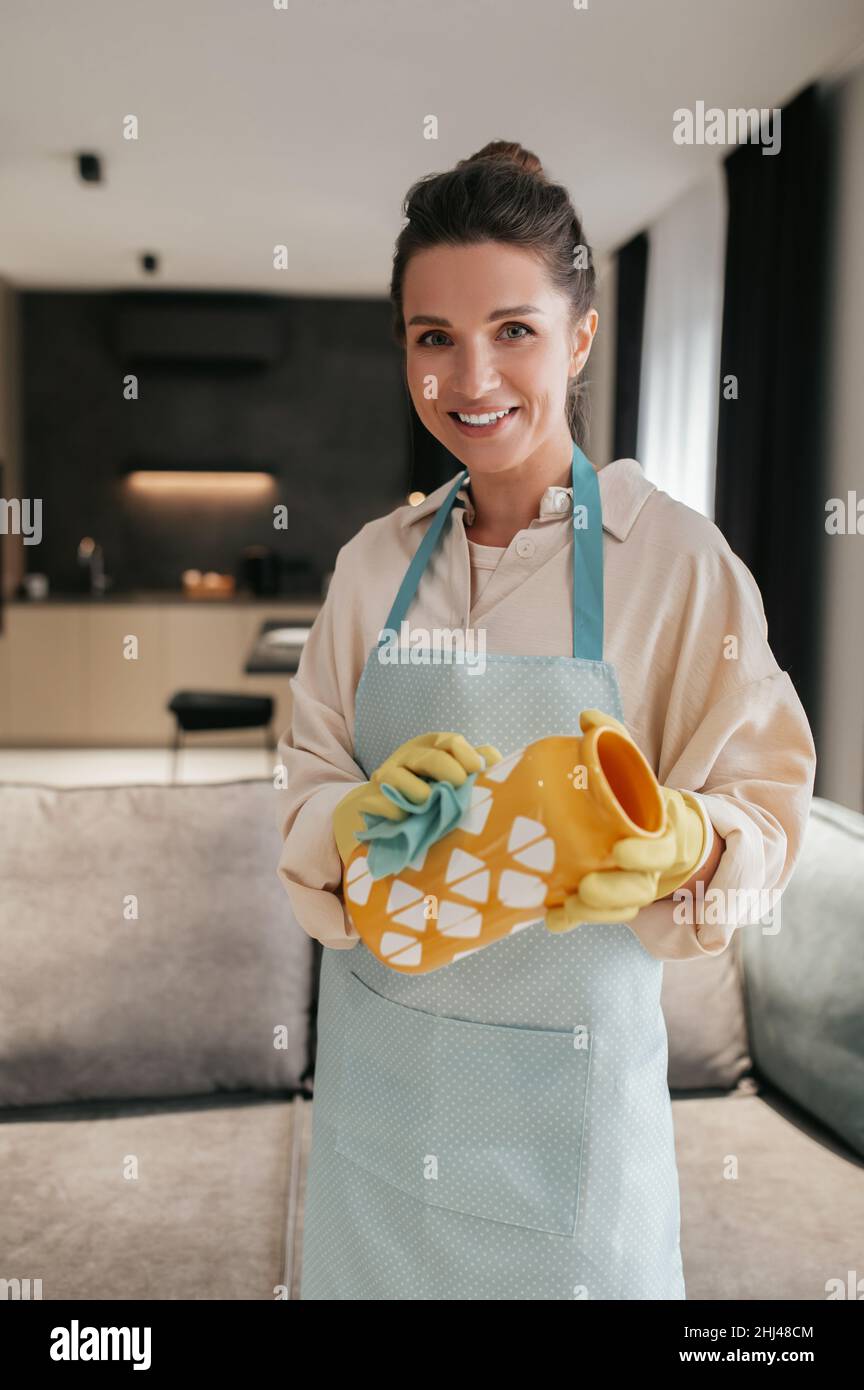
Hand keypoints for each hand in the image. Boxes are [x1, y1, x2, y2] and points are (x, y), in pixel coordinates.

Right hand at [333, 732, 501, 863]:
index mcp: (432, 748)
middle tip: (458, 784)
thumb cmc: (431, 791)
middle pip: (428, 756)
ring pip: (396, 776)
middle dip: (445, 768)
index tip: (478, 770)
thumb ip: (475, 764)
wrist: (389, 814)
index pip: (450, 742)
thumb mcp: (454, 773)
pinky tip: (403, 818)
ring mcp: (386, 778)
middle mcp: (408, 757)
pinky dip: (390, 809)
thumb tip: (495, 761)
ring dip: (415, 790)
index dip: (466, 754)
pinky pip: (377, 801)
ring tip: (427, 802)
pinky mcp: (369, 800)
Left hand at [544, 709, 707, 931]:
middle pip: (639, 889)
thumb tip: (587, 717)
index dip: (643, 853)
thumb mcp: (628, 763)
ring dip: (592, 912)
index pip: (660, 850)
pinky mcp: (607, 899)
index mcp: (661, 834)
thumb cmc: (633, 792)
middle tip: (584, 888)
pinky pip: (596, 917)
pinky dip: (573, 920)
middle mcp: (649, 866)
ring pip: (619, 908)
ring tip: (565, 906)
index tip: (618, 850)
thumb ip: (613, 738)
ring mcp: (630, 885)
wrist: (647, 823)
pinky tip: (551, 917)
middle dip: (613, 893)